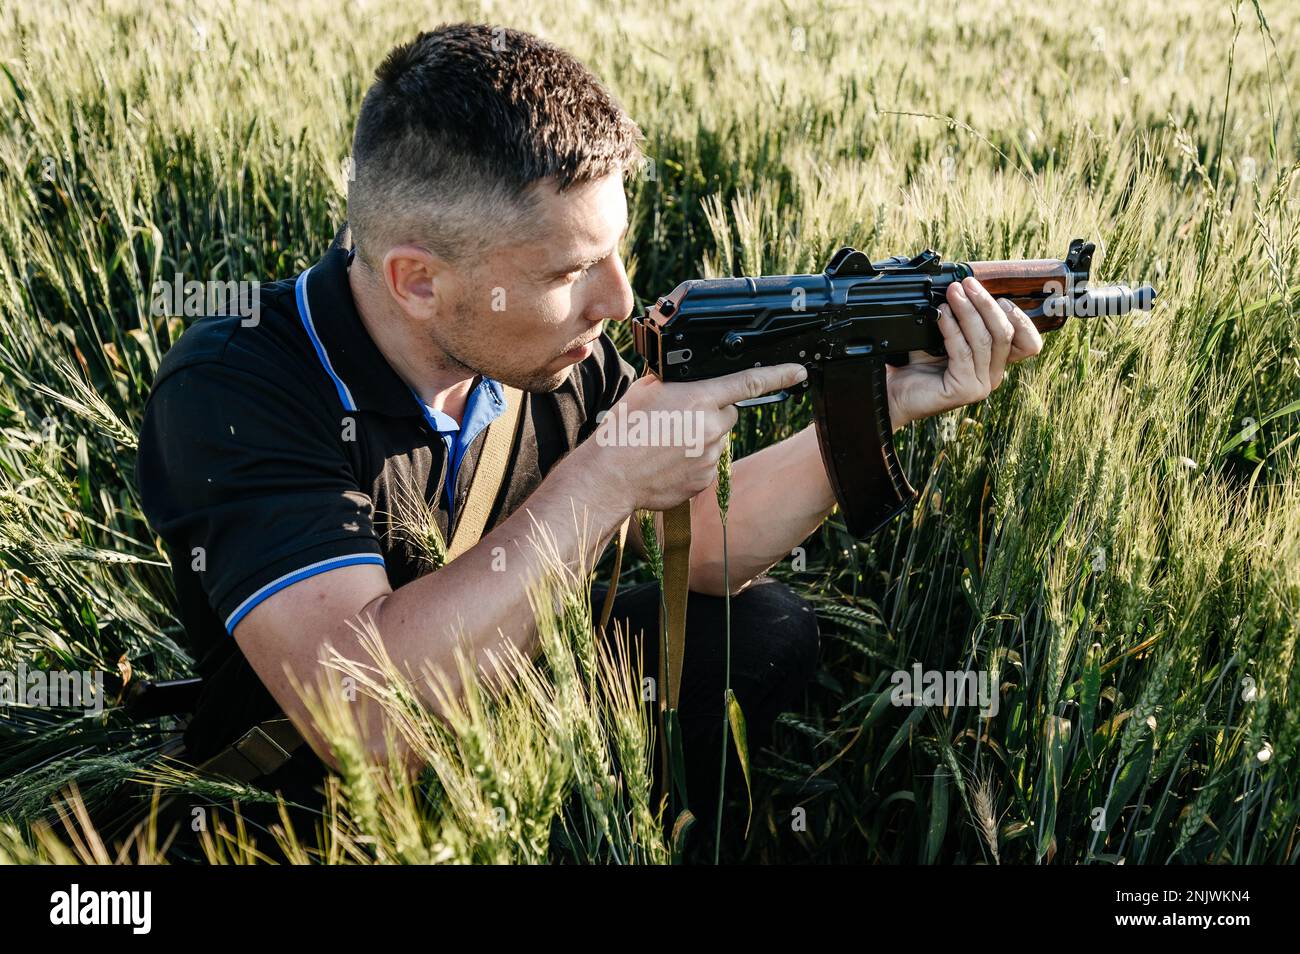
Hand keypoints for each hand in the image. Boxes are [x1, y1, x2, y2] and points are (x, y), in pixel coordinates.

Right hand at [584, 363, 806, 512]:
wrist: (611, 476)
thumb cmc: (624, 431)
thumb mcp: (646, 391)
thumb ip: (676, 382)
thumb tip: (687, 377)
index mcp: (698, 398)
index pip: (749, 382)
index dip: (779, 374)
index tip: (798, 372)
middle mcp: (710, 427)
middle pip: (728, 413)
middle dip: (712, 412)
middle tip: (681, 419)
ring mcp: (710, 456)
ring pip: (717, 440)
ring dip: (700, 438)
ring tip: (667, 444)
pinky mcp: (705, 480)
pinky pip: (707, 464)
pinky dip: (693, 461)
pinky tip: (669, 462)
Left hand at [885, 276, 1043, 429]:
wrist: (895, 390)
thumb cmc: (919, 362)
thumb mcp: (947, 334)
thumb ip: (963, 317)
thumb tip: (967, 287)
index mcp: (995, 362)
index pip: (1028, 343)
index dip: (1020, 318)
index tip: (999, 298)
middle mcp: (993, 376)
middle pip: (1005, 334)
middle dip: (986, 304)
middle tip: (968, 284)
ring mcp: (980, 385)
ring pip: (984, 340)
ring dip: (968, 311)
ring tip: (953, 293)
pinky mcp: (965, 389)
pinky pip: (963, 351)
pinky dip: (952, 328)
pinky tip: (941, 314)